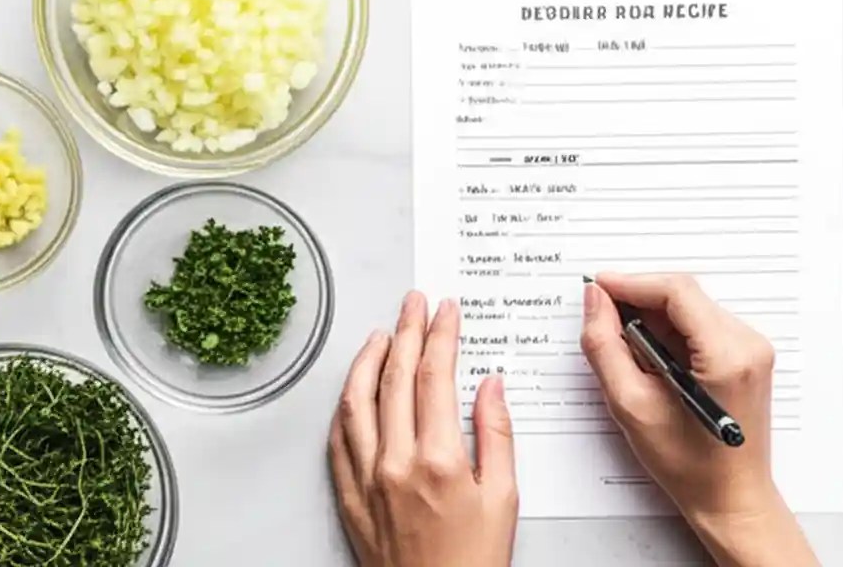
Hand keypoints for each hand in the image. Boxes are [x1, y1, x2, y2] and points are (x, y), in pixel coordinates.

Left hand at [330, 292, 518, 566]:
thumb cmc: (473, 563)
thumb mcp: (505, 498)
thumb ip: (497, 435)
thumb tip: (490, 386)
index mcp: (438, 460)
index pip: (435, 377)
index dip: (440, 335)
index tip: (446, 310)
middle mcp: (394, 464)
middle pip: (395, 378)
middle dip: (407, 331)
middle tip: (415, 303)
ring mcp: (366, 480)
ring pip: (356, 402)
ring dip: (367, 360)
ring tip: (382, 334)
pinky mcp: (350, 498)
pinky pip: (337, 440)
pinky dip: (345, 406)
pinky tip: (354, 392)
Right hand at [582, 274, 817, 566]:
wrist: (730, 499)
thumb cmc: (689, 466)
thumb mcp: (631, 406)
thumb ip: (606, 346)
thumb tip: (595, 302)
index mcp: (726, 356)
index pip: (676, 291)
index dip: (631, 283)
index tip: (598, 287)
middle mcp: (747, 344)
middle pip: (683, 296)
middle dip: (639, 302)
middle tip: (604, 323)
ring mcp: (751, 349)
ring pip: (690, 309)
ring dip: (654, 319)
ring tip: (629, 354)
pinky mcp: (746, 356)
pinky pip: (701, 325)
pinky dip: (671, 333)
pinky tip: (653, 362)